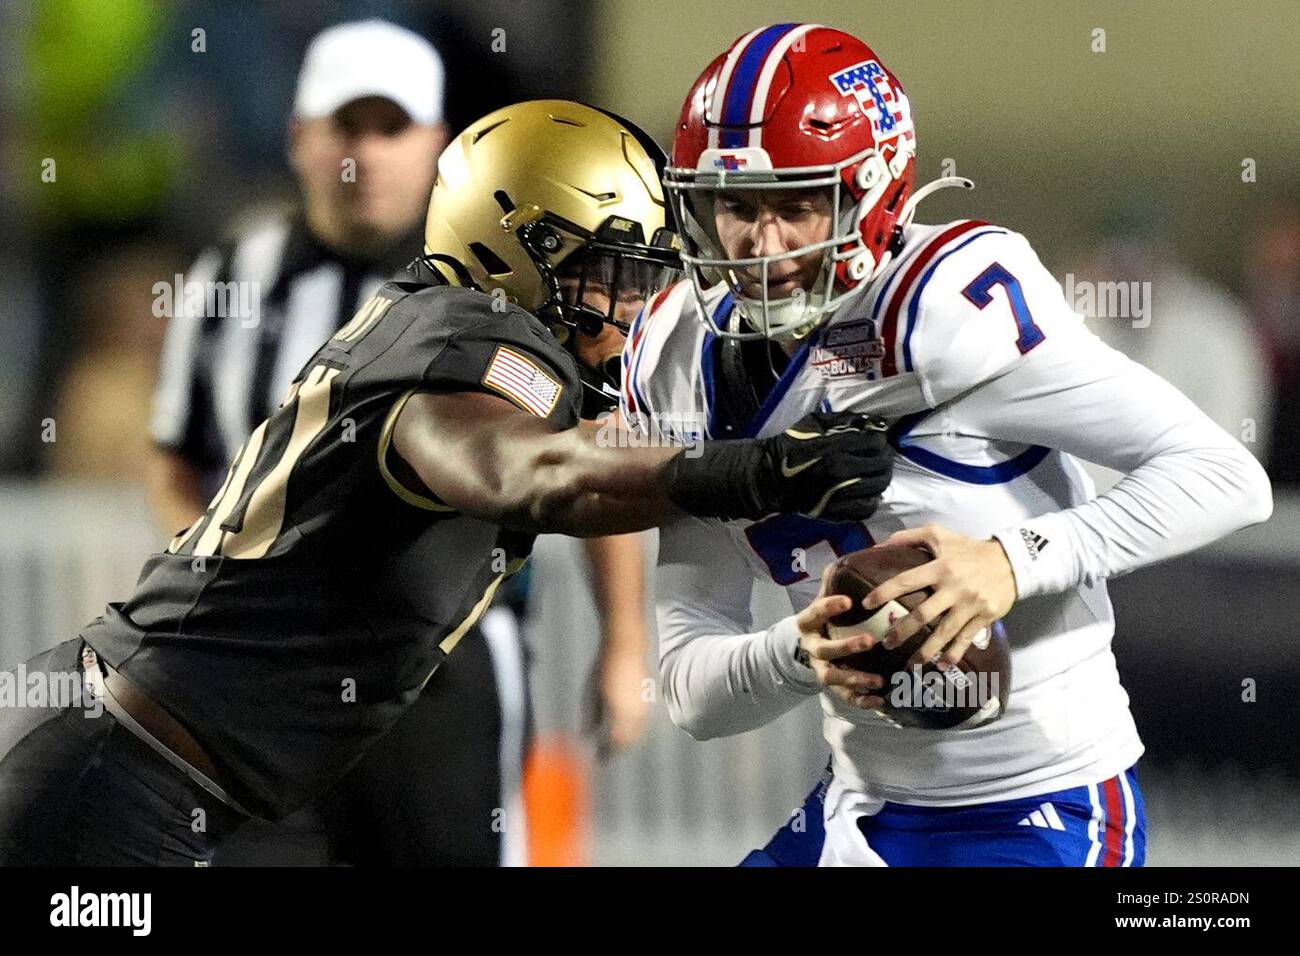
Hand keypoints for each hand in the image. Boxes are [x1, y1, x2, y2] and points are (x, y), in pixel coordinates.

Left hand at [583, 641, 651, 755]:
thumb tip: (587, 737)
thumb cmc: (604, 668)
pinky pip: (641, 724)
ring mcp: (645, 706)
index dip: (606, 753)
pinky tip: (622, 729)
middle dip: (615, 749)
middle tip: (603, 755)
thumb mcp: (591, 693)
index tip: (597, 758)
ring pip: (636, 734)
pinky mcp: (649, 701)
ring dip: (625, 740)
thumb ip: (590, 717)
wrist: (627, 646)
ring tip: (611, 743)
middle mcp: (636, 712)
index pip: (615, 743)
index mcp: (620, 712)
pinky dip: (632, 731)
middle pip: (628, 741)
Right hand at [662, 410, 892, 521]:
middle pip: (881, 466)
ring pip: (878, 487)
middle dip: (885, 458)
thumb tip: (873, 421)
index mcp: (835, 448)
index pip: (875, 443)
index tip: (876, 439)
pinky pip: (865, 509)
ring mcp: (839, 494)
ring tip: (876, 472)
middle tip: (880, 455)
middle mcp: (841, 472)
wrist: (768, 477)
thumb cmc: (790, 444)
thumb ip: (843, 420)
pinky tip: (868, 492)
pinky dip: (872, 500)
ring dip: (881, 478)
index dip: (880, 440)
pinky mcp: (835, 511)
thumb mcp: (814, 423)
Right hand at [795, 565, 886, 709]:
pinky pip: (845, 696)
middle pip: (824, 650)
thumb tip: (856, 556)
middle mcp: (811, 647)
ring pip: (833, 677)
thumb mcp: (827, 594)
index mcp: (808, 622)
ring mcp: (821, 668)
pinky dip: (862, 700)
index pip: (814, 613)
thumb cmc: (827, 615)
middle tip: (869, 641)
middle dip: (846, 647)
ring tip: (878, 680)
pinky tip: (880, 699)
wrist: (812, 643)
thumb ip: (835, 578)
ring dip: (855, 678)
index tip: (848, 601)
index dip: (828, 607)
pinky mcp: (833, 685)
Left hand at [864, 524, 1016, 669]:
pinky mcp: (985, 617)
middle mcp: (954, 588)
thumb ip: (908, 537)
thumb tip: (878, 546)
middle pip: (922, 615)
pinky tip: (940, 665)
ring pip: (943, 633)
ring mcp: (970, 605)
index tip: (866, 604)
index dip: (884, 593)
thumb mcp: (940, 534)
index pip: (906, 581)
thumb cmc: (969, 548)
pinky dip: (952, 654)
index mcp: (940, 567)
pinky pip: (965, 639)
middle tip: (885, 643)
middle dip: (901, 631)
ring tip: (909, 664)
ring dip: (925, 651)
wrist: (1012, 560)